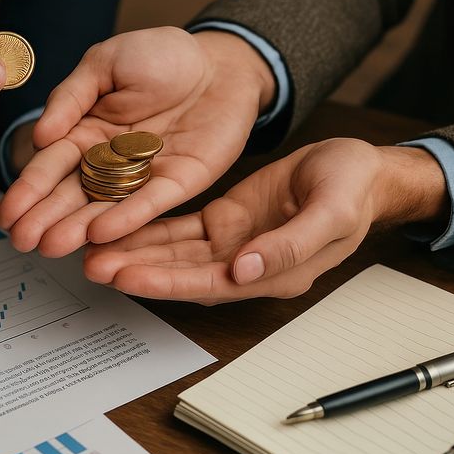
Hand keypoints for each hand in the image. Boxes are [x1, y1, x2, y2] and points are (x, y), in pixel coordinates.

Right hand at [0, 26, 275, 256]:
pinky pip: (151, 202)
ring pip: (106, 206)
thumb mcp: (104, 64)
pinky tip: (101, 234)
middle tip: (23, 240)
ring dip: (78, 227)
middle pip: (73, 193)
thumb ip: (70, 97)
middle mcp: (111, 162)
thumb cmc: (160, 55)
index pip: (52, 166)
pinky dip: (127, 217)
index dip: (29, 190)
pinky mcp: (180, 182)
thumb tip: (40, 135)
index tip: (7, 214)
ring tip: (51, 246)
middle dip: (45, 218)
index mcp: (86, 132)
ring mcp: (144, 175)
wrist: (219, 60)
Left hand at [82, 139, 448, 304]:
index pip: (210, 284)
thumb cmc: (354, 188)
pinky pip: (181, 228)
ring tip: (92, 247)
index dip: (167, 282)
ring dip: (136, 251)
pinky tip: (120, 223)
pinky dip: (150, 228)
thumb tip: (246, 270)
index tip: (127, 275)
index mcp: (276, 271)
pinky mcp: (225, 220)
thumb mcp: (332, 210)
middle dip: (137, 268)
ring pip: (175, 252)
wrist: (361, 169)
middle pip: (182, 273)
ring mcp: (234, 243)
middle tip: (91, 262)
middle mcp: (247, 264)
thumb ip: (290, 243)